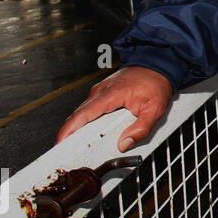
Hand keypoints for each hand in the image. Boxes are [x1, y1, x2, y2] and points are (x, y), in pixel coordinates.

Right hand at [55, 66, 174, 151]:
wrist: (157, 64)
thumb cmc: (155, 84)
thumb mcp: (155, 108)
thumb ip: (141, 128)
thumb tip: (125, 144)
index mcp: (110, 95)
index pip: (83, 115)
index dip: (69, 131)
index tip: (60, 144)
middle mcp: (99, 92)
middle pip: (78, 116)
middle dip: (70, 135)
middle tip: (67, 153)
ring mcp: (98, 92)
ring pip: (83, 113)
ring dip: (79, 129)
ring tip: (78, 147)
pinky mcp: (101, 94)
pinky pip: (90, 110)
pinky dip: (87, 123)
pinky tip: (91, 135)